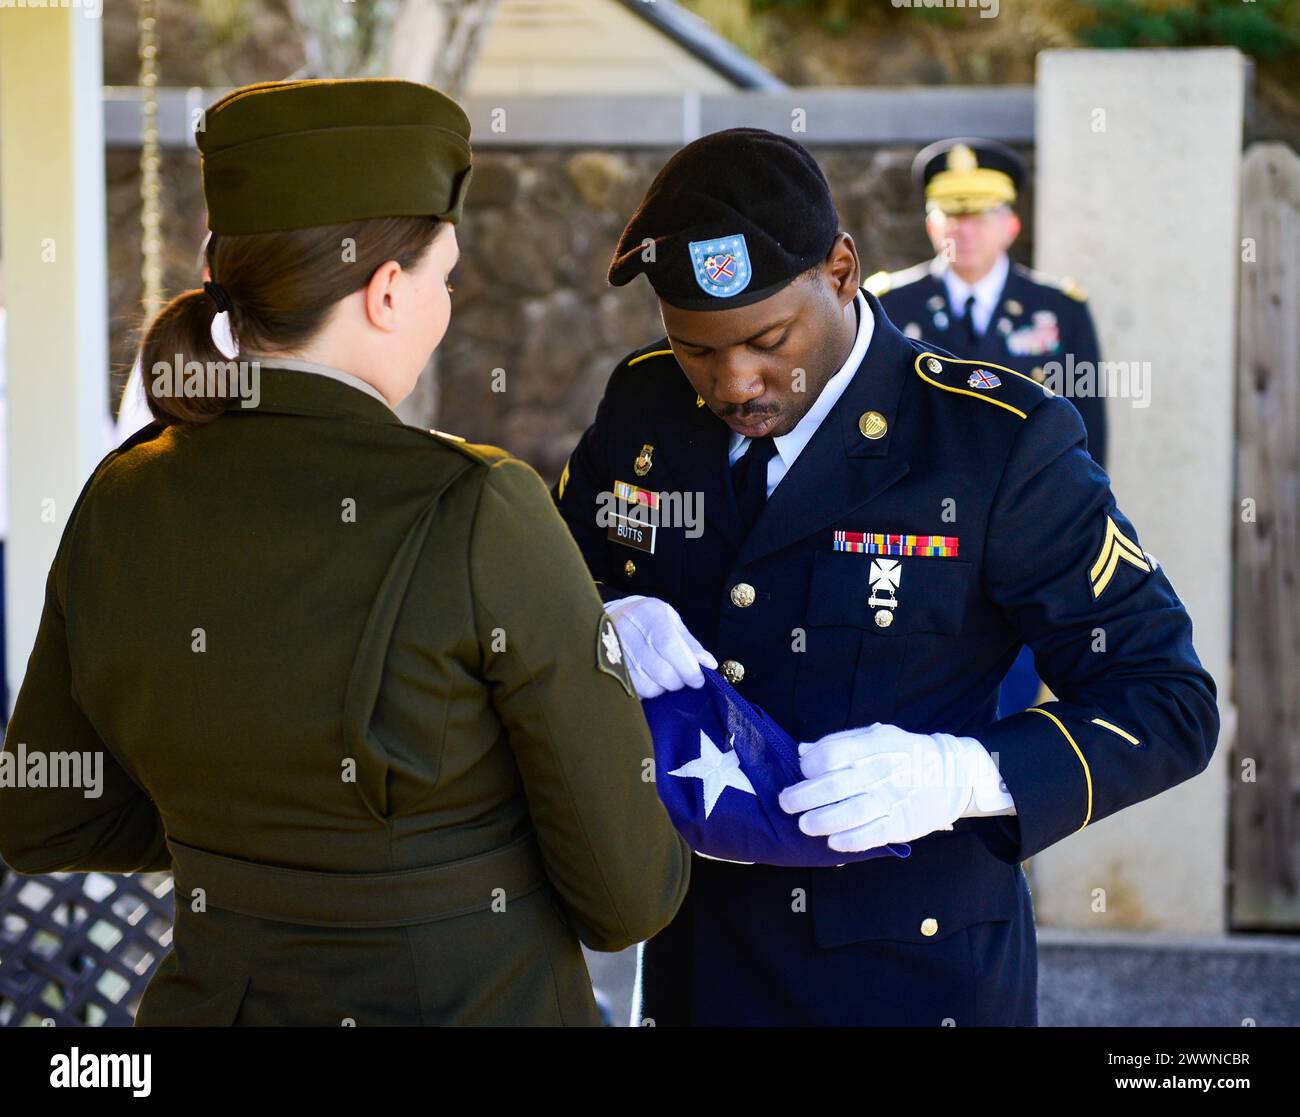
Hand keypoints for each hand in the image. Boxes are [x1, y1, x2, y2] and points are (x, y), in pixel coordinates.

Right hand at [603, 595, 718, 698]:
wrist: (611, 616)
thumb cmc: (647, 619)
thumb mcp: (671, 621)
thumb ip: (690, 643)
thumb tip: (709, 664)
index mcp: (650, 615)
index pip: (671, 647)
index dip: (688, 669)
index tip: (697, 679)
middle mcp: (629, 631)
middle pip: (662, 672)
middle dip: (678, 681)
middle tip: (680, 677)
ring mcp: (615, 652)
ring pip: (649, 686)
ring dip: (661, 687)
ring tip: (660, 675)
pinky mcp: (608, 670)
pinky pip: (635, 692)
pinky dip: (646, 691)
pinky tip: (646, 678)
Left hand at [777, 723, 1009, 850]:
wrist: (951, 775)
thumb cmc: (906, 754)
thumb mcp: (877, 736)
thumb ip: (840, 742)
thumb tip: (804, 751)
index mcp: (874, 745)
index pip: (831, 755)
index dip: (810, 765)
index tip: (803, 772)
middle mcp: (881, 772)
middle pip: (834, 785)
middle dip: (803, 796)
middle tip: (787, 803)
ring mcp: (891, 799)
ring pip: (850, 813)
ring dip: (821, 821)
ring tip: (805, 824)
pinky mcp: (900, 823)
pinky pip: (871, 835)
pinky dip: (849, 840)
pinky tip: (832, 841)